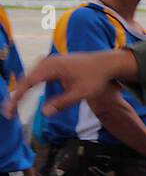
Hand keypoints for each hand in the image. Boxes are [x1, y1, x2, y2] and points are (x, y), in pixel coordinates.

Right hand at [4, 49, 138, 117]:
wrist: (105, 63)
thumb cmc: (95, 78)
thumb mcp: (81, 93)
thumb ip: (62, 103)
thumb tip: (44, 113)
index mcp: (51, 67)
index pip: (28, 84)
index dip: (17, 98)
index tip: (9, 111)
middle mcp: (46, 62)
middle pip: (26, 80)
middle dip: (16, 97)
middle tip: (9, 113)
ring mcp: (48, 62)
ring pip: (30, 78)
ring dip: (22, 92)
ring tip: (13, 107)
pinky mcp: (52, 65)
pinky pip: (37, 76)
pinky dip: (30, 86)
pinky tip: (24, 96)